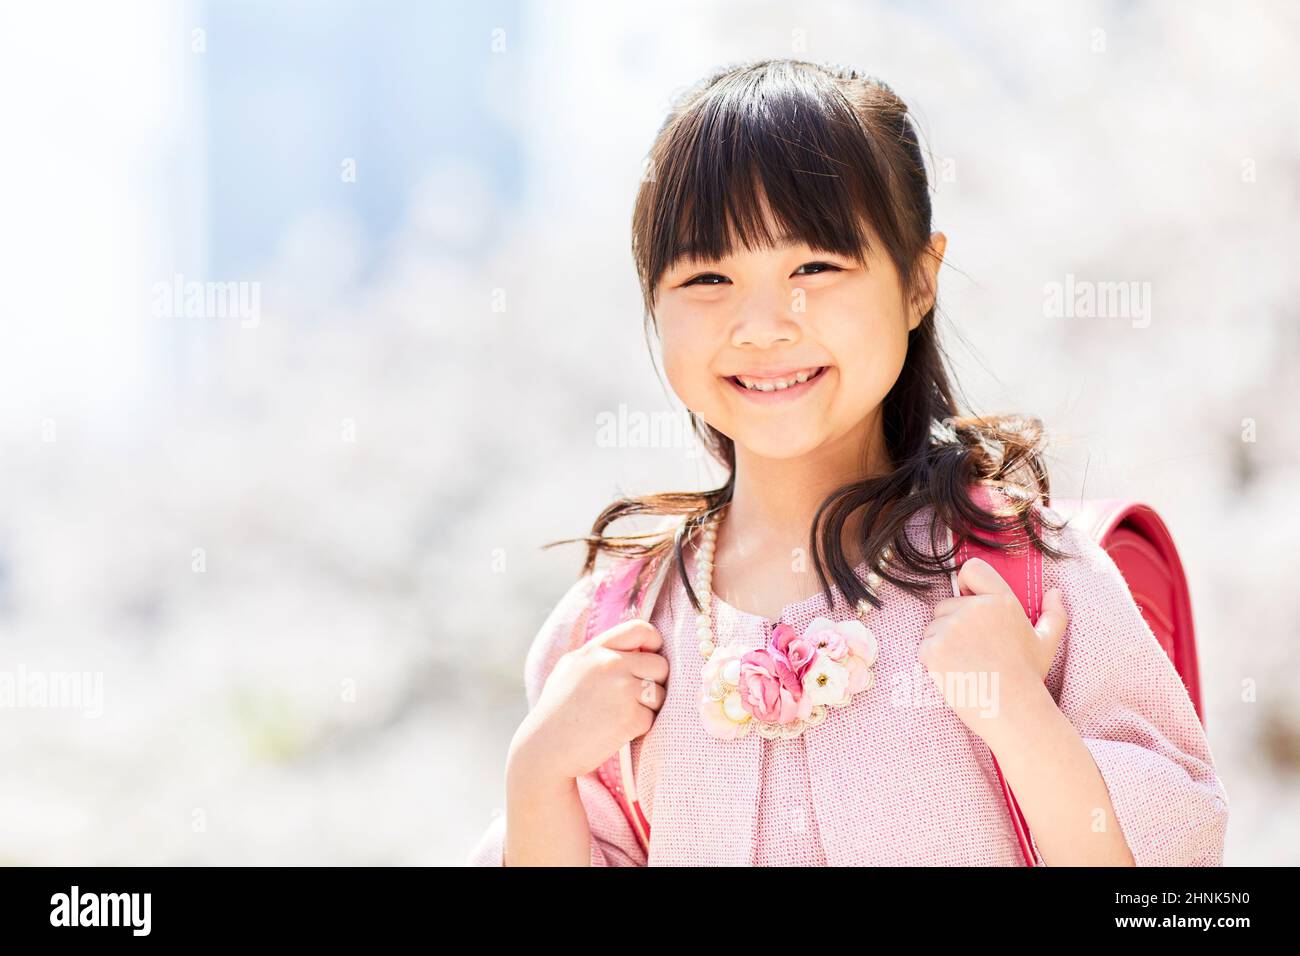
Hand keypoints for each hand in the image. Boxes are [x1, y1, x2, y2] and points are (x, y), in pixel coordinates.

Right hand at [510, 619, 668, 783]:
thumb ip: (599, 656)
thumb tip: (634, 650)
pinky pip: (651, 718)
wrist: (544, 748)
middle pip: (659, 665)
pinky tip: (616, 732)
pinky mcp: (630, 717)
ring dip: (648, 708)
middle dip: (655, 682)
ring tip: (620, 717)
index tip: (649, 659)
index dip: (653, 643)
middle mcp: (610, 664)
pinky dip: (639, 728)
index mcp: (595, 650)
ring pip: (660, 694)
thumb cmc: (556, 712)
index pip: (640, 630)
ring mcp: (622, 690)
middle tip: (635, 698)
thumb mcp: (570, 670)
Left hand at [918, 557, 1067, 741]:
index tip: (971, 604)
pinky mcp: (934, 649)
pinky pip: (924, 647)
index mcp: (1002, 601)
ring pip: (933, 627)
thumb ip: (1054, 614)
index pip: (971, 569)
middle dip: (953, 624)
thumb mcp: (1046, 643)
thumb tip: (1055, 591)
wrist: (1013, 712)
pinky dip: (933, 661)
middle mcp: (976, 608)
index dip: (966, 585)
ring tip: (967, 665)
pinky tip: (955, 674)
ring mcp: (952, 628)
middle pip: (946, 605)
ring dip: (942, 643)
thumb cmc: (1028, 678)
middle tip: (975, 651)